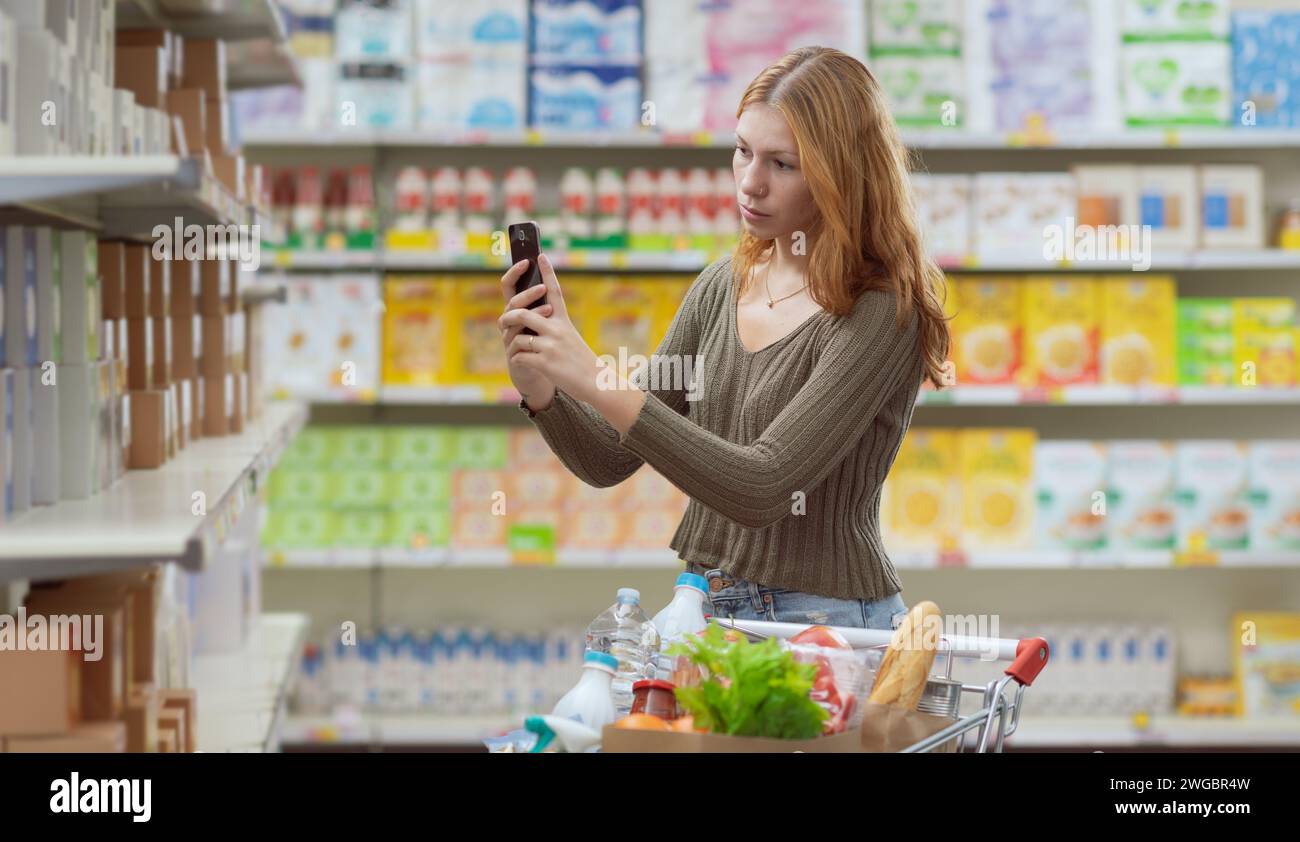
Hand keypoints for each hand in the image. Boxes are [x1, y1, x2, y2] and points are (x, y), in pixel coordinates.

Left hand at [498, 253, 607, 405]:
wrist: (596, 383)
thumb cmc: (581, 361)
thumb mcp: (570, 338)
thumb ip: (553, 327)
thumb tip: (528, 319)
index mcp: (564, 321)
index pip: (554, 291)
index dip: (547, 272)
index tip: (539, 256)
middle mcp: (557, 329)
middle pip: (523, 312)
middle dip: (508, 316)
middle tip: (504, 320)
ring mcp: (551, 346)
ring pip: (518, 337)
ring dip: (514, 345)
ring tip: (520, 351)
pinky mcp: (545, 363)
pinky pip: (519, 356)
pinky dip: (518, 359)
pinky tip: (524, 363)